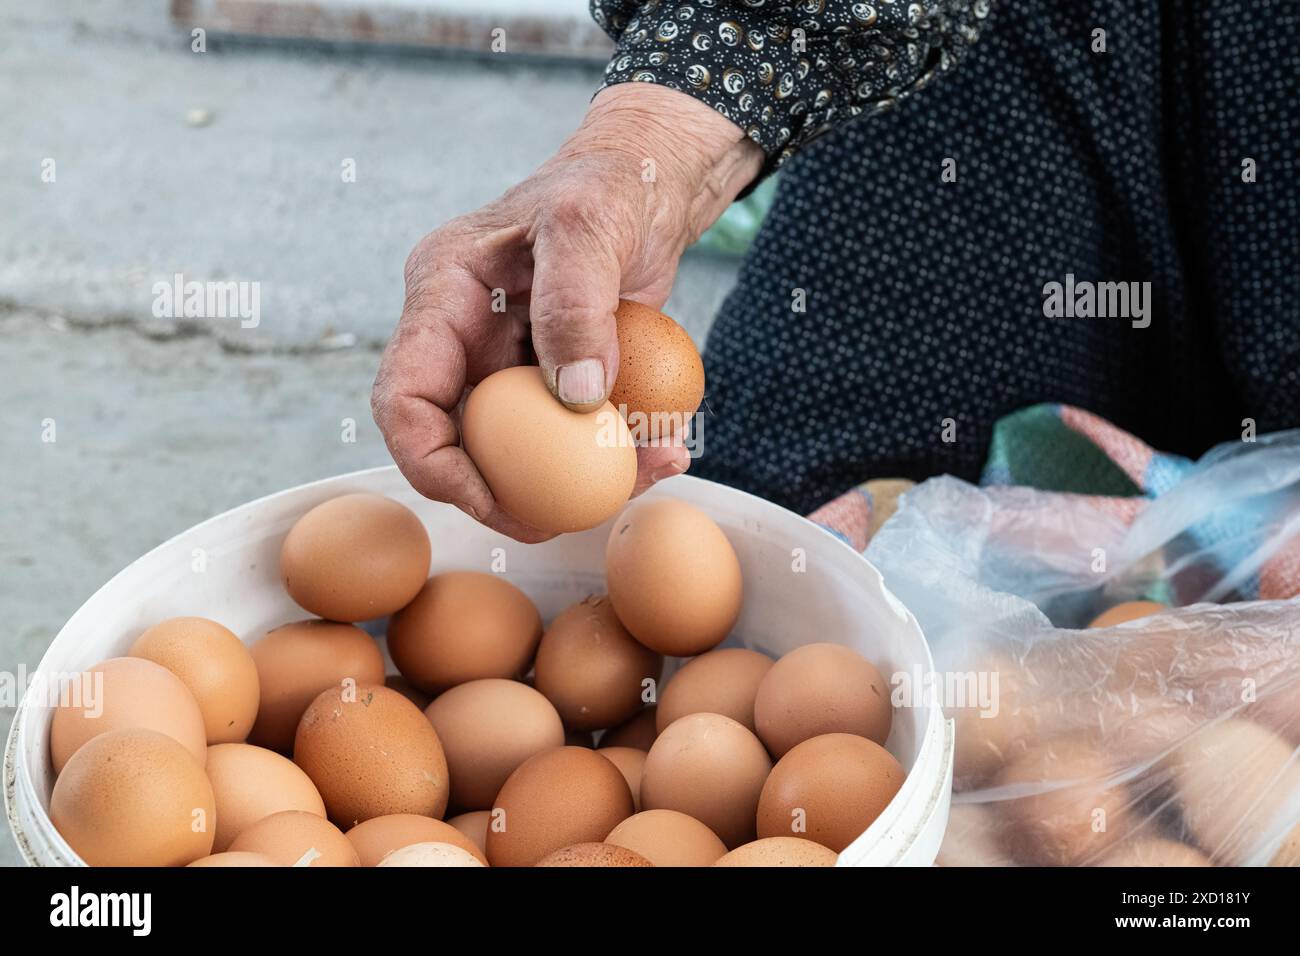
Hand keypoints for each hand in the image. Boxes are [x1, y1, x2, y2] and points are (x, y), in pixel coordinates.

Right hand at [372, 83, 762, 540]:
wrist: (649, 184)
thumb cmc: (610, 184)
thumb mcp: (589, 224)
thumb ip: (575, 302)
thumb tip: (576, 397)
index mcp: (442, 295)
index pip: (405, 398)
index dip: (433, 463)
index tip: (492, 500)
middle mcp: (464, 335)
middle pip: (456, 441)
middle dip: (505, 493)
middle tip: (568, 518)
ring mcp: (508, 360)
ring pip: (521, 447)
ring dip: (579, 474)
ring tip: (653, 466)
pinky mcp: (554, 375)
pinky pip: (572, 431)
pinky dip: (618, 447)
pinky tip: (668, 443)